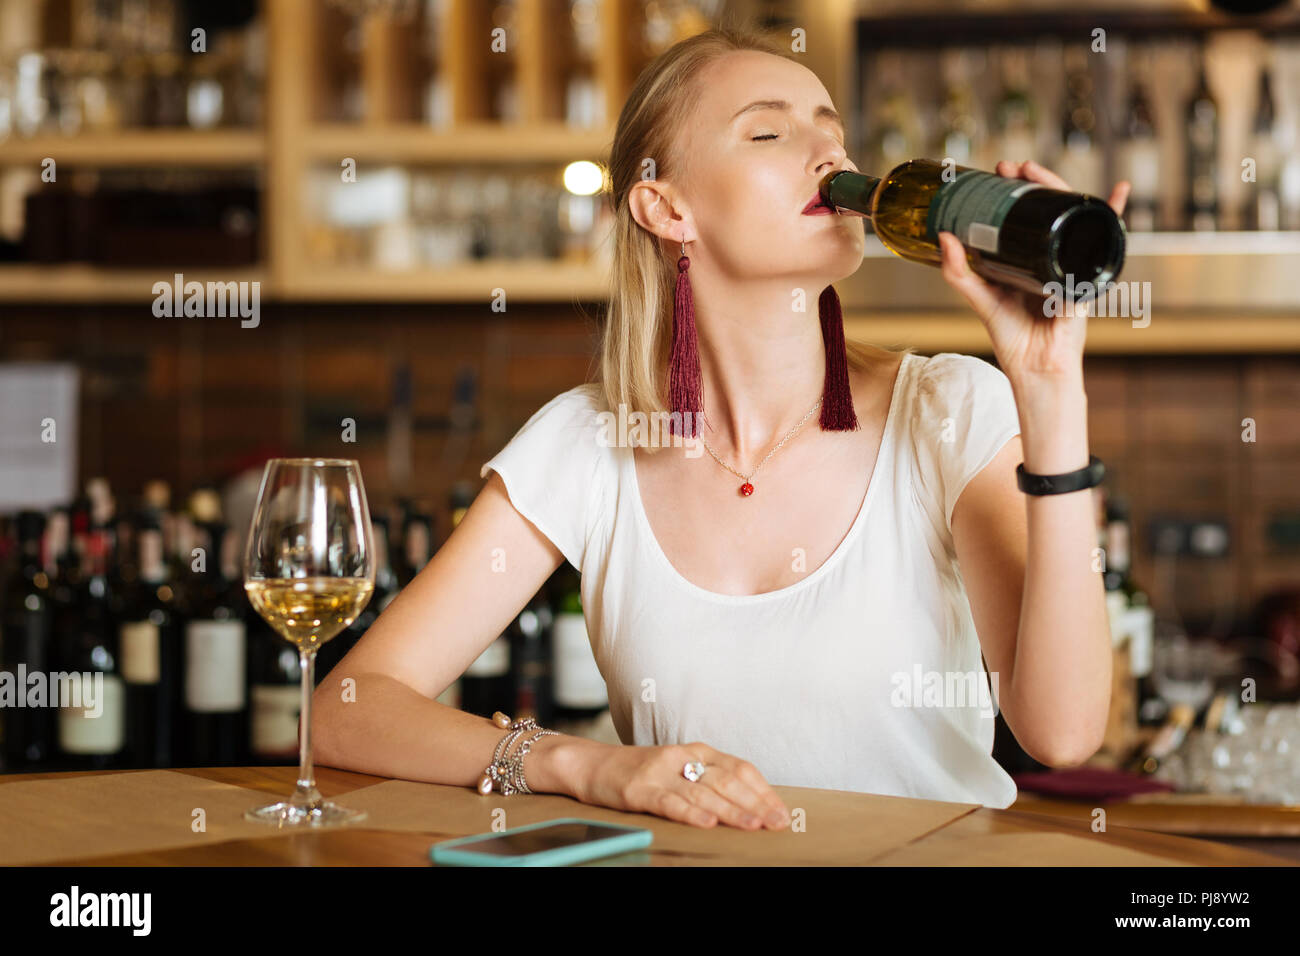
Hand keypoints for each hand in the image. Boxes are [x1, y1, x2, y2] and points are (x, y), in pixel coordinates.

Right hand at [577, 741, 790, 829]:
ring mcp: (660, 772)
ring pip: (703, 792)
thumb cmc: (640, 772)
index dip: (763, 791)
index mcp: (696, 751)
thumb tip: (749, 806)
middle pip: (727, 780)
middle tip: (777, 823)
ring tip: (753, 826)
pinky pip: (669, 802)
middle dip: (756, 804)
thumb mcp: (678, 769)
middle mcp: (681, 757)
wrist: (591, 764)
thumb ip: (708, 781)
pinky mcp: (639, 789)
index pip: (739, 768)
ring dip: (731, 810)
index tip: (782, 812)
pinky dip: (691, 813)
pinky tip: (708, 823)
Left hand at [936, 160, 1130, 382]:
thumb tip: (944, 236)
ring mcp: (1072, 258)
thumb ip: (959, 271)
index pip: (1024, 213)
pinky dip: (1114, 211)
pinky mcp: (1088, 270)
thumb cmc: (1012, 334)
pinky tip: (1117, 190)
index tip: (998, 172)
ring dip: (1060, 186)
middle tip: (1012, 167)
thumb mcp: (980, 296)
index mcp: (1027, 256)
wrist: (1036, 363)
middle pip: (1048, 206)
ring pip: (1073, 213)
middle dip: (1032, 181)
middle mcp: (1051, 253)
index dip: (1013, 191)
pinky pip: (1107, 236)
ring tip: (1036, 171)